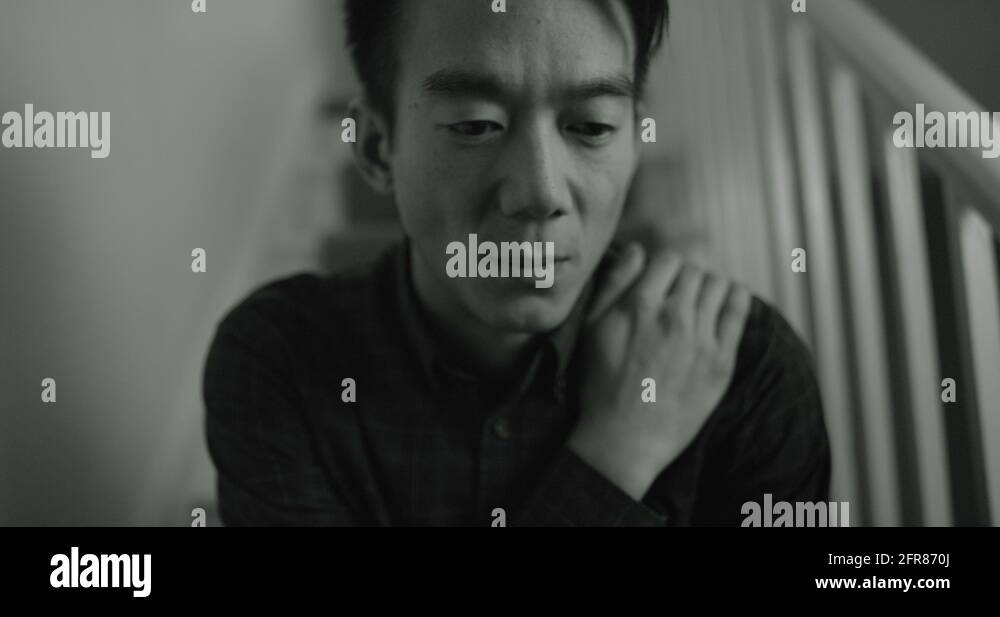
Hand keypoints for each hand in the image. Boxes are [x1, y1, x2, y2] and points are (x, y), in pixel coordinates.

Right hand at [568, 243, 750, 499]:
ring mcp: (700, 339)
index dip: (664, 267)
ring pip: (718, 286)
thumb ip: (614, 283)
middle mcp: (673, 317)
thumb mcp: (591, 328)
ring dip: (709, 286)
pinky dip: (735, 299)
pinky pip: (738, 312)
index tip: (661, 281)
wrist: (624, 439)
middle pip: (695, 271)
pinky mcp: (720, 362)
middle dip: (686, 277)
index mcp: (639, 305)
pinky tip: (728, 302)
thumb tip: (637, 249)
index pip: (668, 259)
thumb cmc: (600, 383)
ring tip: (700, 300)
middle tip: (678, 294)